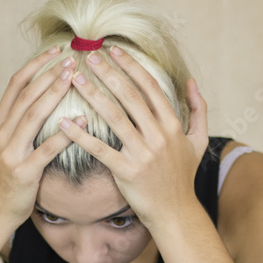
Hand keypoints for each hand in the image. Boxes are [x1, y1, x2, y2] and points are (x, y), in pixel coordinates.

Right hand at [0, 47, 77, 227]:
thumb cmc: (9, 176)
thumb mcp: (8, 143)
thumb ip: (20, 121)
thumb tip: (42, 96)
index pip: (16, 83)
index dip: (36, 64)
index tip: (56, 50)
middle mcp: (2, 132)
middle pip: (26, 94)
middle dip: (49, 74)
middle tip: (71, 58)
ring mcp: (11, 151)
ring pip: (33, 115)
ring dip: (54, 94)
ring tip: (74, 79)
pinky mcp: (24, 171)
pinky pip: (46, 149)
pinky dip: (64, 133)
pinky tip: (82, 121)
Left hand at [57, 45, 208, 228]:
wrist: (176, 212)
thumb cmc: (183, 176)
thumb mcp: (199, 141)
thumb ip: (199, 110)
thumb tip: (191, 82)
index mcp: (173, 125)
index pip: (150, 87)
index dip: (131, 66)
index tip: (113, 50)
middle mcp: (158, 136)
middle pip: (130, 96)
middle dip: (108, 73)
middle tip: (89, 56)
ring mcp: (142, 154)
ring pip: (114, 117)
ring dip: (92, 95)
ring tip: (74, 79)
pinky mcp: (126, 172)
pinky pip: (99, 149)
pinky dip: (80, 135)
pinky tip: (63, 121)